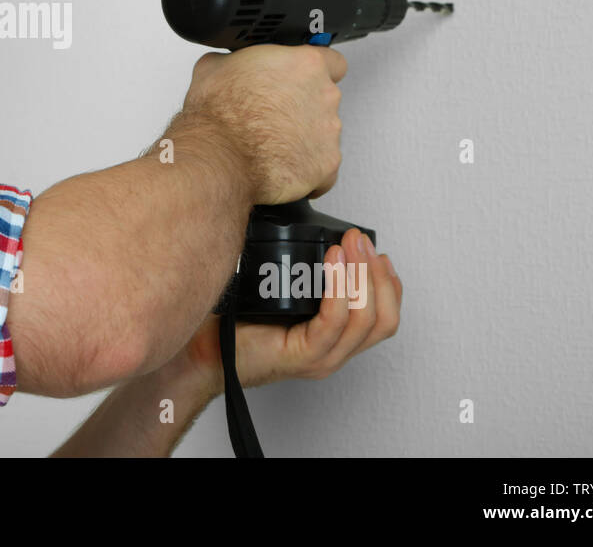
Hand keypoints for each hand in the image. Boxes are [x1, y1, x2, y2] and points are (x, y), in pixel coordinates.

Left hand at [178, 227, 401, 399]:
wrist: (202, 350)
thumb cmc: (234, 322)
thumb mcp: (279, 291)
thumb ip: (303, 274)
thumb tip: (315, 233)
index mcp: (333, 338)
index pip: (383, 318)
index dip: (390, 285)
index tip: (378, 253)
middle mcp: (333, 351)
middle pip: (384, 320)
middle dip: (379, 275)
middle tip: (360, 242)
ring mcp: (320, 358)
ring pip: (365, 320)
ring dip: (362, 277)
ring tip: (349, 246)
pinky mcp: (302, 357)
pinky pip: (333, 323)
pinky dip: (339, 290)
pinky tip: (332, 264)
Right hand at [181, 46, 348, 205]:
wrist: (218, 158)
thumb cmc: (219, 116)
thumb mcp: (213, 67)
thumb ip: (234, 61)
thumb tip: (227, 64)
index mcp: (305, 65)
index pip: (334, 62)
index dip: (316, 72)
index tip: (304, 81)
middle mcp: (325, 95)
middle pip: (325, 100)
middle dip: (303, 108)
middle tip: (273, 115)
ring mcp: (329, 132)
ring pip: (323, 134)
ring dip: (304, 138)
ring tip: (271, 144)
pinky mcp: (326, 165)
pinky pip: (323, 168)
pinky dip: (306, 169)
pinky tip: (281, 166)